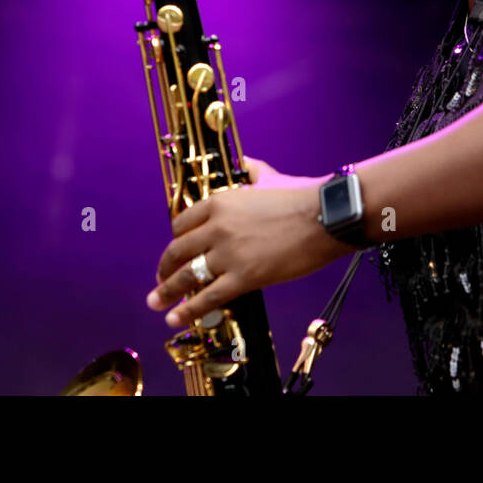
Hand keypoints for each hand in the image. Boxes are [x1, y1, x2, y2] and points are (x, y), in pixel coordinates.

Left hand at [145, 162, 354, 327]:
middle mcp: (217, 227)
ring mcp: (229, 253)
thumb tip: (247, 163)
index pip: (182, 223)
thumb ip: (253, 171)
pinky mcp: (244, 276)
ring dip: (167, 292)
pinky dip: (189, 311)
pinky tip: (176, 318)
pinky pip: (208, 297)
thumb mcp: (270, 177)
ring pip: (187, 276)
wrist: (326, 216)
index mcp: (220, 202)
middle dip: (164, 268)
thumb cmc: (302, 197)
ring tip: (156, 302)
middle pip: (178, 251)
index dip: (176, 239)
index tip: (175, 249)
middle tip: (160, 280)